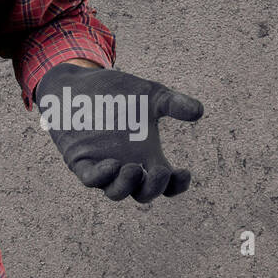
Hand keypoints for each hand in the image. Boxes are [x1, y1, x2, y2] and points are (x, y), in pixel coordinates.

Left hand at [33, 63, 202, 202]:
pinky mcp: (80, 160)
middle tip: (160, 171)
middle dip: (154, 188)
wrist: (78, 84)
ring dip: (126, 186)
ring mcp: (102, 165)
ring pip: (115, 192)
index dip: (177, 185)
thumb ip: (172, 103)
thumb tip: (199, 111)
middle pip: (143, 193)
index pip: (165, 184)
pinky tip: (111, 165)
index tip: (184, 172)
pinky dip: (101, 176)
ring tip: (133, 169)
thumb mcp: (149, 95)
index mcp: (146, 156)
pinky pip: (90, 178)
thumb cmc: (116, 92)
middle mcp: (125, 165)